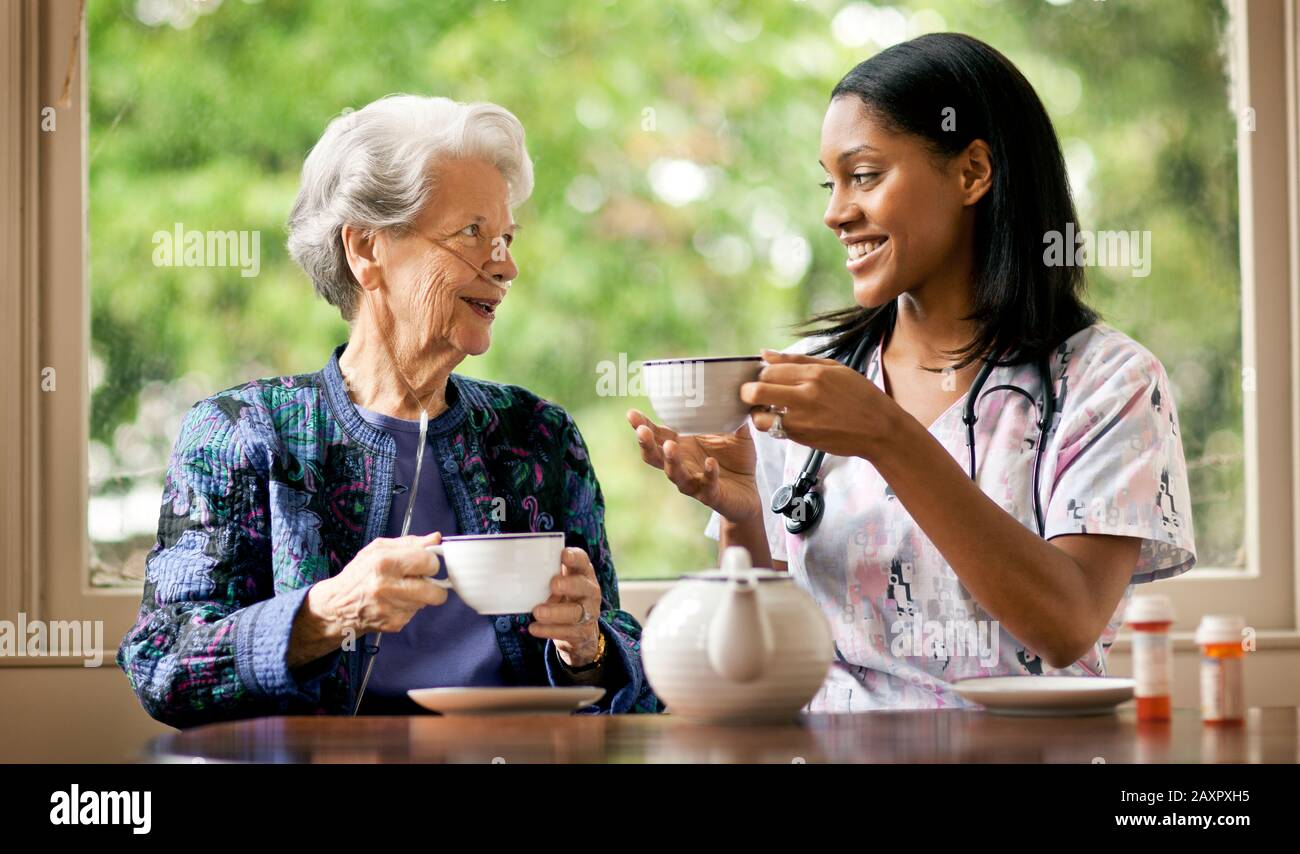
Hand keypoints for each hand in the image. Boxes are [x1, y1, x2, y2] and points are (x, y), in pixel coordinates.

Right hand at [305, 532, 447, 636]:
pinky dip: (408, 608)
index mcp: (384, 562)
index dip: (429, 562)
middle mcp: (387, 587)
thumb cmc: (358, 574)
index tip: (423, 564)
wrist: (336, 606)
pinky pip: (415, 614)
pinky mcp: (393, 624)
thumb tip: (435, 539)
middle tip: (419, 580)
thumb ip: (410, 543)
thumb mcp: (378, 549)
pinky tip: (393, 603)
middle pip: (435, 591)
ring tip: (400, 590)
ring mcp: (391, 609)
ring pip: (427, 603)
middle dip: (433, 585)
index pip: (429, 562)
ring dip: (419, 596)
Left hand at [528, 547, 603, 667]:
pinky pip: (567, 632)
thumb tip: (514, 567)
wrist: (582, 629)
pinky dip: (549, 630)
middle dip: (569, 585)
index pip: (582, 561)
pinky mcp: (582, 632)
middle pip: (582, 586)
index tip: (564, 555)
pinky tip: (534, 628)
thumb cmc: (564, 596)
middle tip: (553, 584)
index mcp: (583, 573)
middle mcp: (589, 591)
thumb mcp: (561, 581)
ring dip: (555, 612)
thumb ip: (547, 573)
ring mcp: (589, 613)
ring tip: (537, 612)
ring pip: (575, 612)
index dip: (575, 558)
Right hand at [627, 408, 760, 523]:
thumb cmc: (735, 460)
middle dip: (646, 444)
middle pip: (655, 456)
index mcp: (682, 446)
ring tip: (671, 446)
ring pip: (675, 474)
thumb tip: (736, 390)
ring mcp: (693, 481)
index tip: (631, 414)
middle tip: (641, 431)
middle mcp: (682, 464)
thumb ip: (731, 415)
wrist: (748, 492)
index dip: (642, 425)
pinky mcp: (711, 494)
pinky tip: (711, 462)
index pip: (657, 435)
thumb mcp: (735, 433)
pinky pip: (707, 485)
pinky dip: (708, 474)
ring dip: (671, 461)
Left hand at [744, 350, 899, 459]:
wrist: (880, 429)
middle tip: (753, 393)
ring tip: (767, 409)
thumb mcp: (834, 368)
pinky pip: (775, 431)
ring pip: (759, 417)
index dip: (761, 373)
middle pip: (755, 392)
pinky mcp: (802, 438)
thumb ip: (797, 360)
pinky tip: (785, 419)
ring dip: (757, 413)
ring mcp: (802, 420)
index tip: (766, 377)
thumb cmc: (860, 396)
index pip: (768, 370)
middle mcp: (805, 396)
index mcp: (814, 375)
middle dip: (748, 392)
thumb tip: (765, 353)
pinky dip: (773, 425)